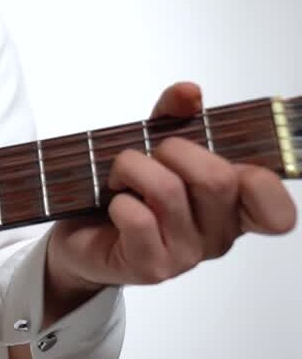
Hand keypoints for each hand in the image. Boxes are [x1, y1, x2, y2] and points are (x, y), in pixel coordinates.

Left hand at [44, 82, 296, 321]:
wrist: (83, 238)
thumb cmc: (127, 192)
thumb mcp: (154, 147)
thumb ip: (175, 116)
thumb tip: (189, 91)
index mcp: (232, 208)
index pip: (276, 211)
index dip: (265, 186)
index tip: (233, 165)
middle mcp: (218, 235)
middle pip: (217, 180)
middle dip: (173, 150)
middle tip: (150, 155)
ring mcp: (186, 255)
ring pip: (168, 191)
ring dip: (132, 168)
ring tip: (121, 175)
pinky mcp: (150, 266)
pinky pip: (136, 217)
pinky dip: (118, 199)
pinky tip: (114, 204)